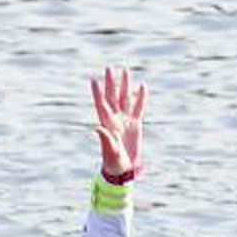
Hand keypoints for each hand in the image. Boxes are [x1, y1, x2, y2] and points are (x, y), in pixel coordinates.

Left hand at [91, 66, 146, 180]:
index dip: (98, 92)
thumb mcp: (109, 151)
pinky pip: (139, 107)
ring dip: (125, 85)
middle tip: (109, 68)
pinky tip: (142, 86)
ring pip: (125, 98)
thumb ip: (105, 139)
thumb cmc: (113, 162)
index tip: (94, 80)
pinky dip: (141, 97)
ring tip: (125, 71)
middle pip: (113, 97)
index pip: (102, 104)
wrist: (123, 168)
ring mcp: (125, 120)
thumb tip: (97, 128)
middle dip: (111, 83)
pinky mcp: (135, 124)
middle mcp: (115, 119)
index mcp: (106, 124)